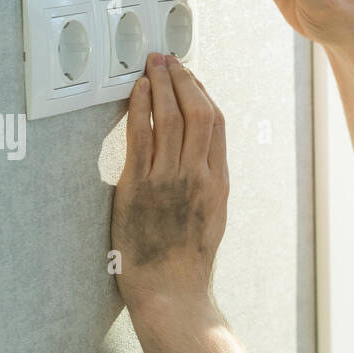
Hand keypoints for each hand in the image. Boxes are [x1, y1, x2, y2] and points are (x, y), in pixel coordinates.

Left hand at [110, 53, 228, 315]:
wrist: (172, 293)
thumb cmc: (186, 265)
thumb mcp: (211, 220)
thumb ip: (207, 186)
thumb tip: (199, 160)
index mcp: (219, 183)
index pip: (216, 123)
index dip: (201, 92)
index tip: (188, 76)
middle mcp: (199, 176)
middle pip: (197, 111)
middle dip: (181, 78)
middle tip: (166, 59)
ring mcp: (170, 180)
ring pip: (170, 116)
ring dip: (159, 84)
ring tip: (149, 65)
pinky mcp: (140, 187)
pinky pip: (141, 136)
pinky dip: (139, 108)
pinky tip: (134, 92)